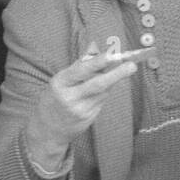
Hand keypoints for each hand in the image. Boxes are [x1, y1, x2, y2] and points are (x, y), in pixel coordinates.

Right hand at [27, 45, 136, 160]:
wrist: (47, 130)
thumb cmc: (54, 98)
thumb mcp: (60, 81)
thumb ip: (79, 68)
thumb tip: (95, 49)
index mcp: (60, 83)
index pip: (81, 70)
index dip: (97, 62)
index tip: (112, 54)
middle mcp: (70, 97)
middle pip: (97, 84)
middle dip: (116, 74)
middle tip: (132, 65)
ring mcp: (80, 110)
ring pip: (103, 91)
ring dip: (114, 78)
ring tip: (128, 67)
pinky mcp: (89, 118)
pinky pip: (101, 100)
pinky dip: (106, 90)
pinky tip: (107, 85)